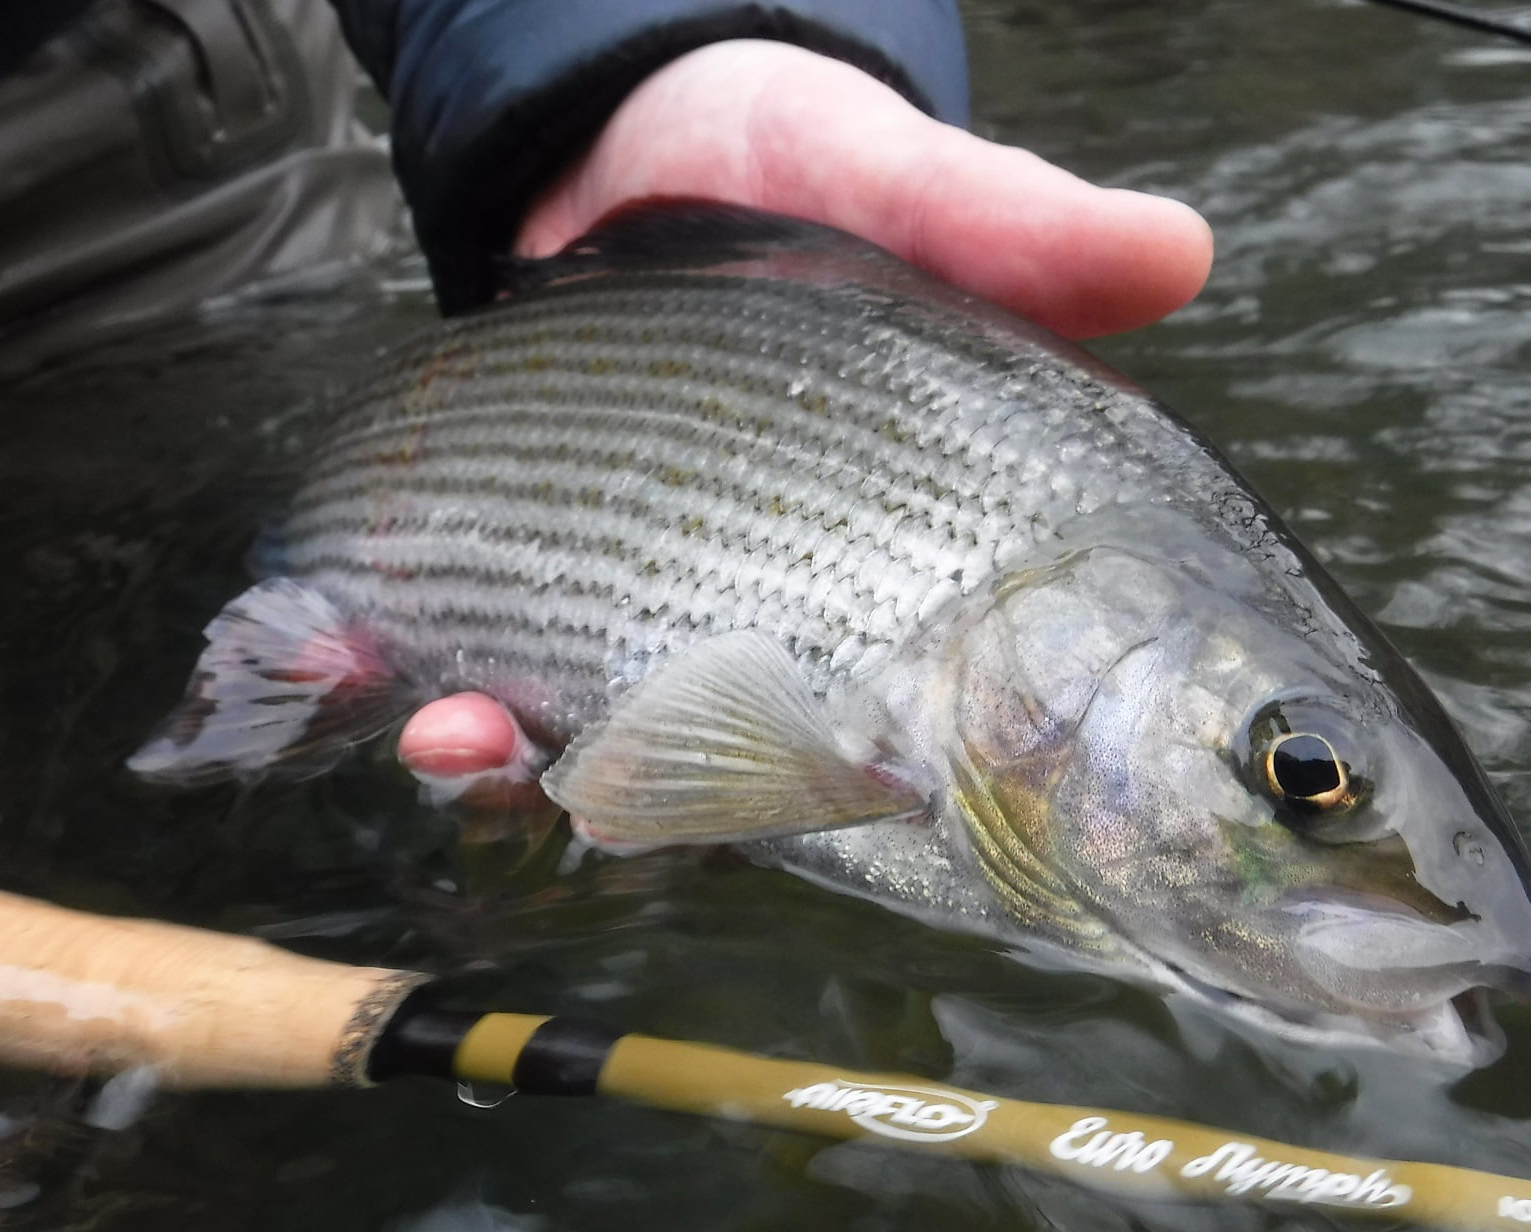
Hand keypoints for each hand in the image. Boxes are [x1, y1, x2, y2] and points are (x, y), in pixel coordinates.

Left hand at [402, 38, 1213, 787]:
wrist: (640, 140)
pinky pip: (484, 660)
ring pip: (594, 739)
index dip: (881, 765)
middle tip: (588, 789)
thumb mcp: (906, 187)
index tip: (841, 793)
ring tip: (451, 736)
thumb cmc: (803, 171)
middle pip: (737, 760)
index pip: (914, 699)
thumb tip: (1175, 252)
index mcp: (899, 559)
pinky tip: (354, 661)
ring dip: (512, 764)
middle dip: (656, 793)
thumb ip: (1014, 234)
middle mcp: (779, 612)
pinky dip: (415, 676)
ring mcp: (652, 604)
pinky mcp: (539, 573)